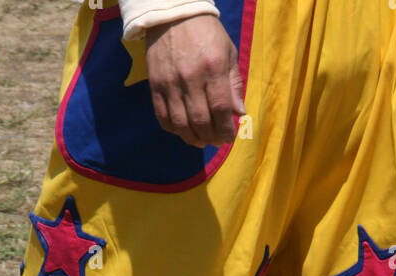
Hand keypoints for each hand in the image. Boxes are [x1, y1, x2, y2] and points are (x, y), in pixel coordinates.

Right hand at [145, 15, 244, 148]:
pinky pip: (162, 116)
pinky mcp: (155, 84)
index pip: (221, 109)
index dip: (226, 129)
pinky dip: (174, 129)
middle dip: (211, 137)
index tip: (229, 137)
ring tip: (201, 140)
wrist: (174, 14)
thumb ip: (234, 84)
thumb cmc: (206, 33)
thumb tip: (240, 113)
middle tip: (216, 140)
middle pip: (201, 121)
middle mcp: (191, 77)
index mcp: (213, 68)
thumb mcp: (228, 52)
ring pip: (181, 124)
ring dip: (193, 138)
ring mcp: (171, 82)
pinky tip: (183, 130)